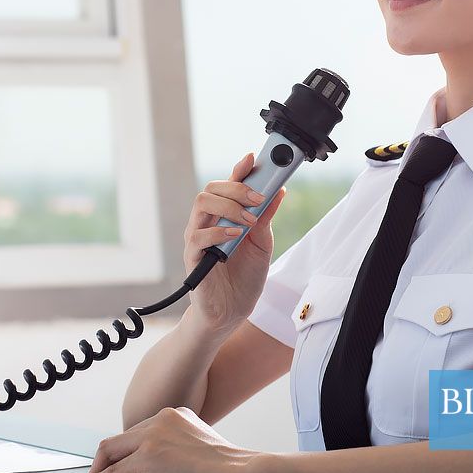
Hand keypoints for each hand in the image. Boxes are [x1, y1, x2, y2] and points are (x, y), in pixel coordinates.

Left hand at [74, 407, 262, 472]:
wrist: (239, 472)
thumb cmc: (225, 467)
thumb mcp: (192, 448)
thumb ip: (168, 450)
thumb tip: (140, 470)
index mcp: (174, 414)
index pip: (137, 432)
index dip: (125, 452)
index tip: (116, 465)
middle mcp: (162, 417)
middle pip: (120, 437)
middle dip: (106, 459)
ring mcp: (155, 434)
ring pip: (112, 449)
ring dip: (101, 468)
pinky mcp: (151, 455)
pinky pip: (116, 470)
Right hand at [183, 152, 287, 330]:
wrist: (232, 313)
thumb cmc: (244, 278)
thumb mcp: (263, 244)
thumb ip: (266, 218)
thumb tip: (279, 190)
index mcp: (223, 216)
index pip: (227, 185)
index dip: (238, 170)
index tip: (252, 159)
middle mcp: (207, 222)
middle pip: (211, 188)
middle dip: (236, 187)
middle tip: (258, 197)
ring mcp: (198, 238)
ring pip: (201, 203)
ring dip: (228, 206)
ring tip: (248, 220)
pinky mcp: (193, 257)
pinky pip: (198, 236)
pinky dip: (219, 231)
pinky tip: (236, 236)